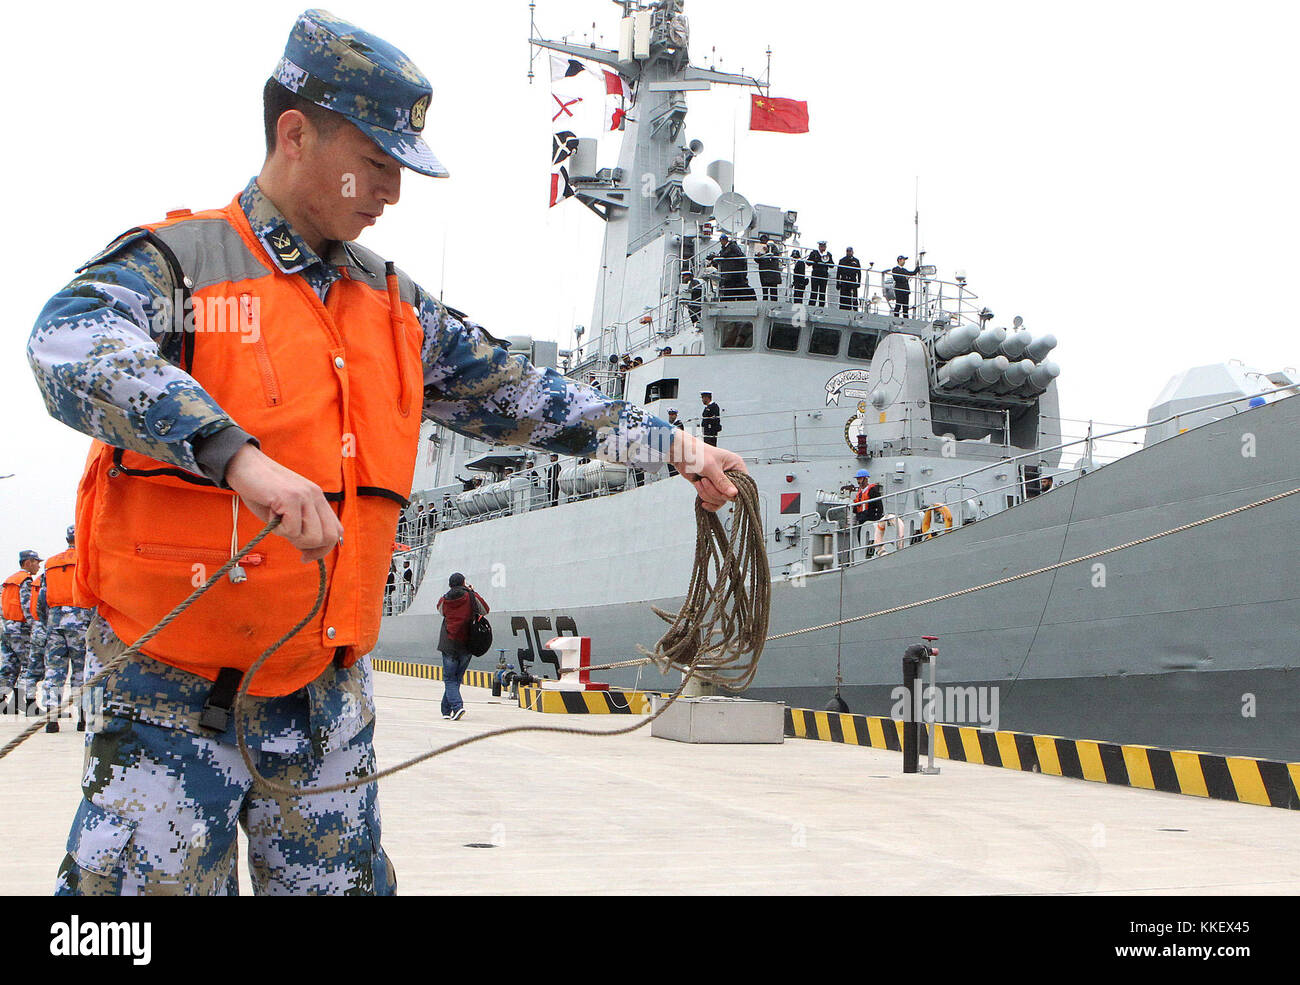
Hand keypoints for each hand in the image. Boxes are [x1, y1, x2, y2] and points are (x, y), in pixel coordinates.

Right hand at [225, 444, 343, 561]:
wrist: (244, 465)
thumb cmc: (262, 492)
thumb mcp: (288, 511)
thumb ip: (301, 526)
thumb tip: (310, 551)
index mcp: (318, 499)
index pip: (336, 531)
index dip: (323, 549)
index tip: (305, 555)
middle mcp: (316, 496)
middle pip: (329, 537)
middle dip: (308, 547)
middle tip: (289, 538)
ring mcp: (305, 496)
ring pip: (313, 537)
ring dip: (292, 537)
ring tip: (278, 521)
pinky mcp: (290, 497)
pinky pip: (292, 529)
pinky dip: (278, 529)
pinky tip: (270, 513)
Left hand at [668, 430, 747, 511]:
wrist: (682, 454)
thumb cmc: (697, 453)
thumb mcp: (710, 467)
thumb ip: (722, 481)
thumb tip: (733, 494)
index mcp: (736, 466)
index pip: (742, 486)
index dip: (732, 492)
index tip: (721, 491)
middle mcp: (731, 475)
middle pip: (730, 495)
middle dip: (714, 492)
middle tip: (705, 481)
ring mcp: (721, 482)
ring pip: (720, 499)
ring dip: (707, 494)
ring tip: (700, 482)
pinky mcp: (712, 488)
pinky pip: (714, 501)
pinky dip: (706, 499)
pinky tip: (701, 495)